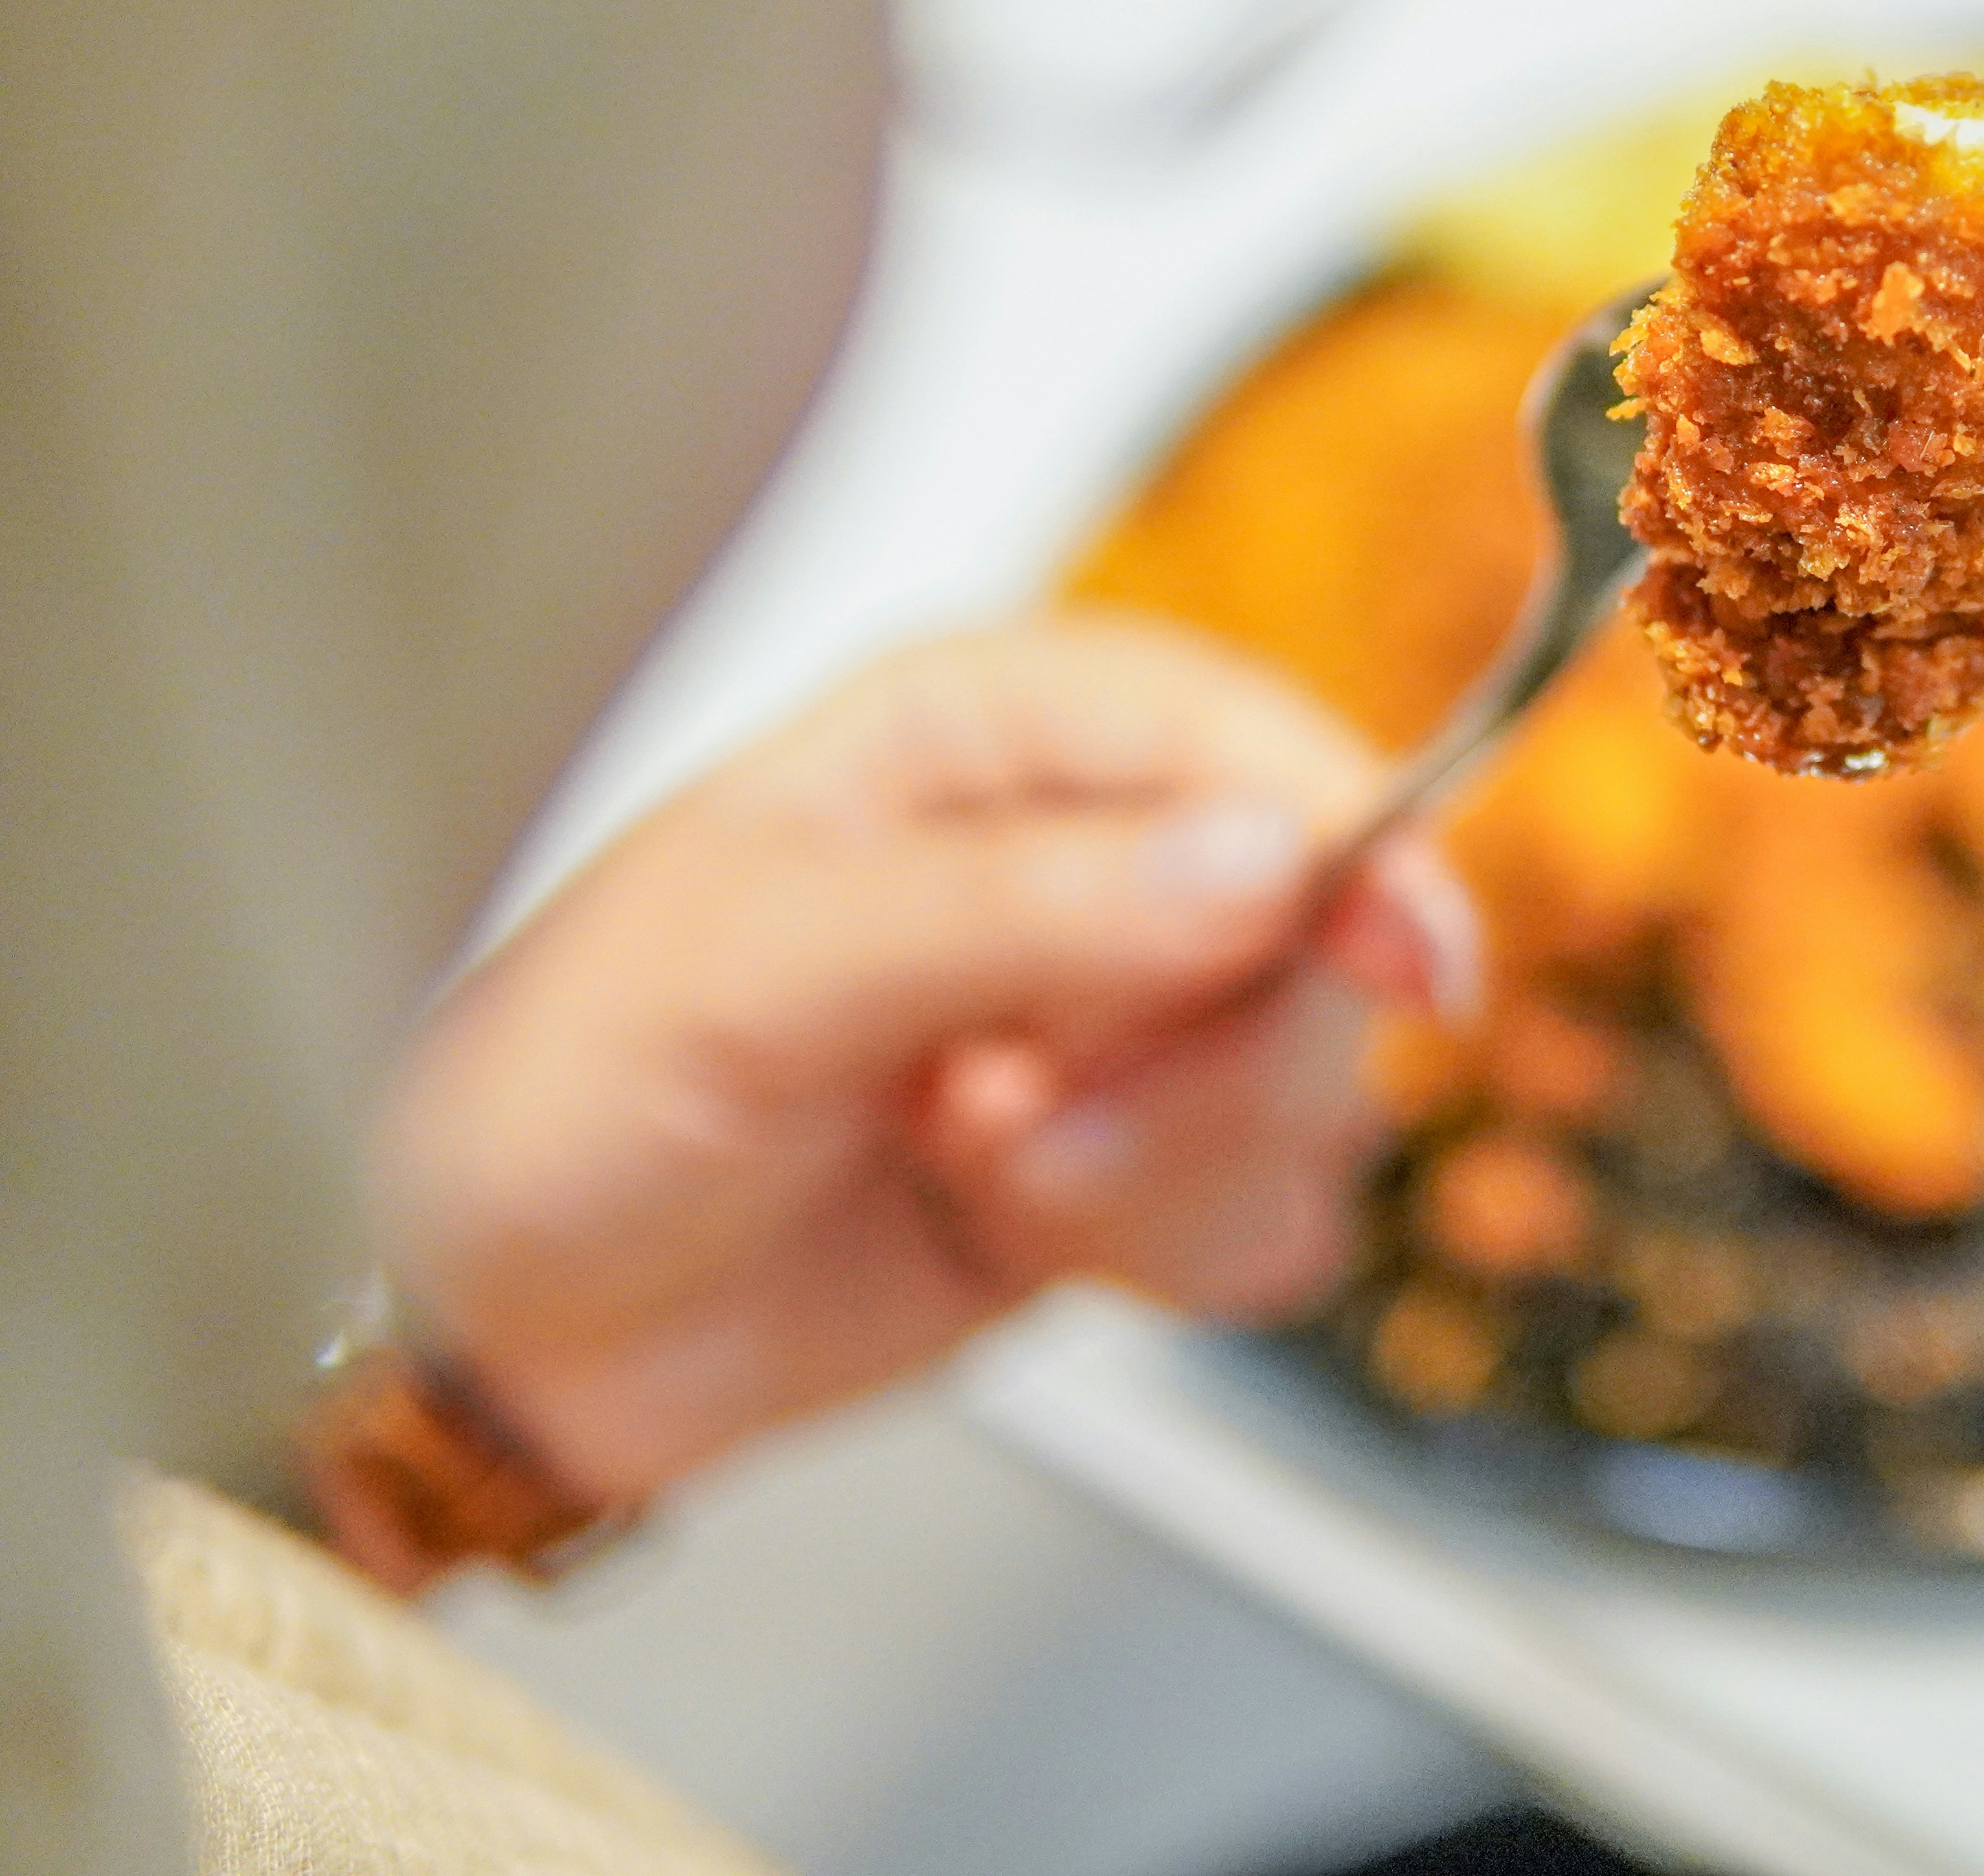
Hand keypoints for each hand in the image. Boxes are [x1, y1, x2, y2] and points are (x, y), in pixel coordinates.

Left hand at [376, 615, 1466, 1502]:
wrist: (498, 1329)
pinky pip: (1272, 1212)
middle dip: (1199, 1067)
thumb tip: (1265, 860)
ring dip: (1161, 1170)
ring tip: (968, 1164)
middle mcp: (1086, 858)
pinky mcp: (1135, 1164)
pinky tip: (1011, 1228)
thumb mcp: (759, 972)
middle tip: (1012, 1121)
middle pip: (1316, 936)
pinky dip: (1163, 1253)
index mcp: (991, 733)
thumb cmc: (562, 1095)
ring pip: (1311, 1088)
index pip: (1246, 742)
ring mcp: (1121, 1018)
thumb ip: (1023, 907)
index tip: (1406, 954)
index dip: (1354, 839)